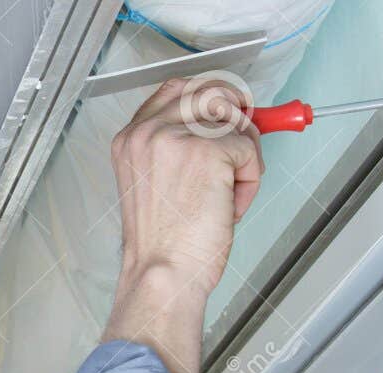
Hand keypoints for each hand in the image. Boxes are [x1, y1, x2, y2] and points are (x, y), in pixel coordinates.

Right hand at [109, 76, 263, 297]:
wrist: (162, 272)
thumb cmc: (161, 243)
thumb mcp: (153, 182)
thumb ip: (176, 147)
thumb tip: (224, 122)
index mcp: (131, 138)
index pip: (176, 89)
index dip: (209, 98)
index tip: (227, 114)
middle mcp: (149, 130)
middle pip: (211, 92)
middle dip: (235, 118)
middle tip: (241, 149)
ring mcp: (178, 137)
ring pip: (235, 119)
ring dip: (244, 153)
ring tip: (228, 190)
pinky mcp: (209, 150)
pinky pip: (249, 148)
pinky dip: (251, 178)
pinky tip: (231, 203)